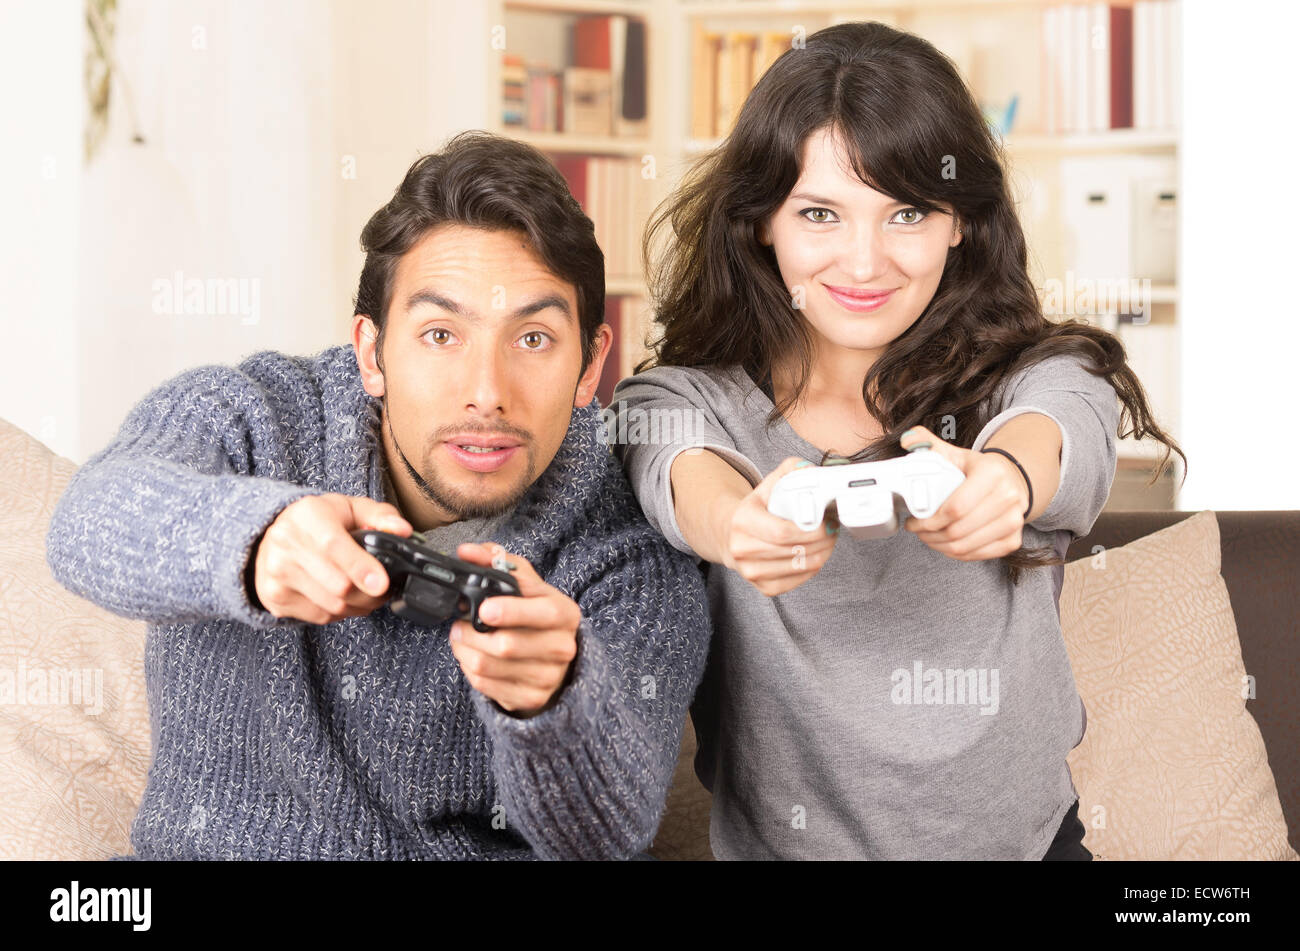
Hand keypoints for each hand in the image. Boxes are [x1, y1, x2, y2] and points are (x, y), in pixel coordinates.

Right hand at [251, 493, 410, 623]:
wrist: (275, 533)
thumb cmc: (320, 521)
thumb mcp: (351, 508)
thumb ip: (381, 516)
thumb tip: (403, 531)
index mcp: (307, 515)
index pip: (334, 546)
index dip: (360, 567)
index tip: (381, 583)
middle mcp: (285, 543)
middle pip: (337, 585)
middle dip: (369, 592)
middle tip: (382, 587)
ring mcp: (276, 573)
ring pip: (331, 605)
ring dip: (358, 605)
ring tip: (365, 591)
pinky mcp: (274, 597)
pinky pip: (319, 617)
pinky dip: (339, 612)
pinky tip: (341, 596)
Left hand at [447, 543, 580, 717]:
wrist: (554, 660)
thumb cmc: (536, 616)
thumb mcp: (526, 586)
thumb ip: (497, 562)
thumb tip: (468, 551)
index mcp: (565, 613)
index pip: (542, 612)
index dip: (512, 611)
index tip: (485, 608)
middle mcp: (562, 647)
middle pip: (508, 645)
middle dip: (473, 633)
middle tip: (459, 623)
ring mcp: (548, 676)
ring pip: (490, 666)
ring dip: (465, 650)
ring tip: (460, 638)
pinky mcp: (531, 697)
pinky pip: (486, 686)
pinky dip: (468, 669)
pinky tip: (469, 657)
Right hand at [721, 456, 839, 595]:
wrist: (730, 535)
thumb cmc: (755, 510)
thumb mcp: (767, 486)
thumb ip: (789, 471)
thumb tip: (809, 469)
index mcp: (742, 521)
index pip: (782, 532)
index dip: (811, 531)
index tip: (828, 523)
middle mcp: (742, 549)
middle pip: (794, 551)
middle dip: (822, 542)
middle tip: (834, 530)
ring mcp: (750, 572)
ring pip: (799, 568)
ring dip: (822, 555)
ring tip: (828, 541)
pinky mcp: (762, 587)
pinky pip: (796, 582)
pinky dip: (812, 570)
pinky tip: (816, 556)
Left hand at [900, 425, 1029, 560]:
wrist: (1012, 480)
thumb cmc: (978, 469)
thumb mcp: (955, 454)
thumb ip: (928, 443)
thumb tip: (907, 440)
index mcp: (992, 473)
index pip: (955, 508)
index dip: (929, 520)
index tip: (913, 521)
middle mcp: (1009, 497)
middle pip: (958, 530)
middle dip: (930, 535)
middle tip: (917, 531)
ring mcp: (1014, 520)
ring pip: (966, 546)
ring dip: (940, 546)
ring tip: (928, 538)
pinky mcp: (1014, 539)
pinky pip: (979, 555)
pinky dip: (957, 554)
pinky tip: (945, 545)